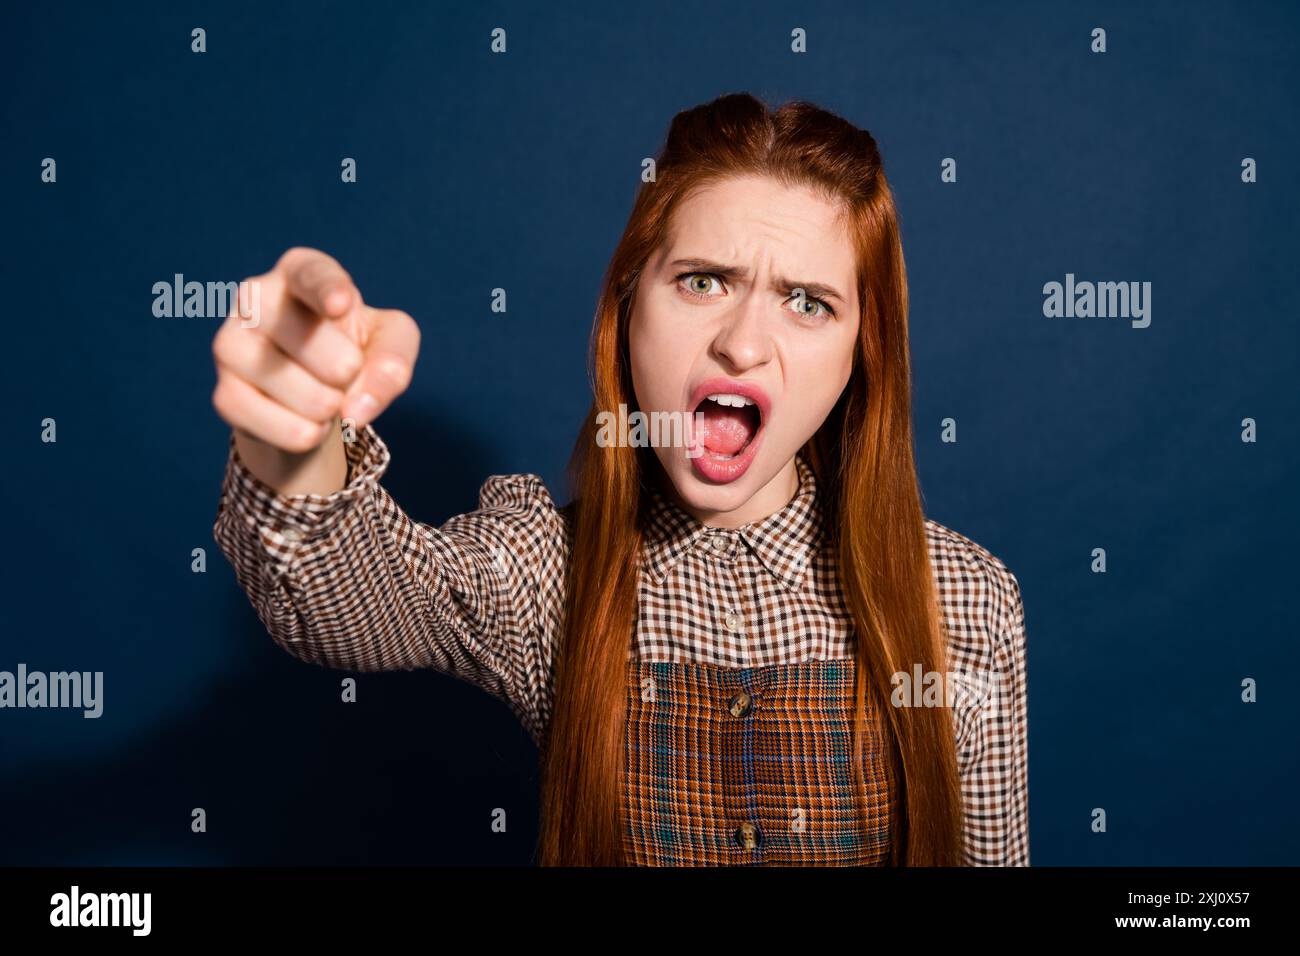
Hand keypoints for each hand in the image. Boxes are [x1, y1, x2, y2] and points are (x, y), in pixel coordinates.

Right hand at [211, 247, 419, 453]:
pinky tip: (305, 421)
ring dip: (331, 409)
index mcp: (299, 271)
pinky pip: (284, 429)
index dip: (327, 290)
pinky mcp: (223, 394)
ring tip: (323, 395)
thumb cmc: (353, 347)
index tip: (341, 305)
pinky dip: (308, 436)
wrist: (310, 393)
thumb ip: (393, 361)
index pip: (310, 274)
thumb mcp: (390, 342)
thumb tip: (357, 409)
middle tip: (343, 372)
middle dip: (348, 373)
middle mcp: (255, 297)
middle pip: (314, 342)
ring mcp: (230, 344)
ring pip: (305, 394)